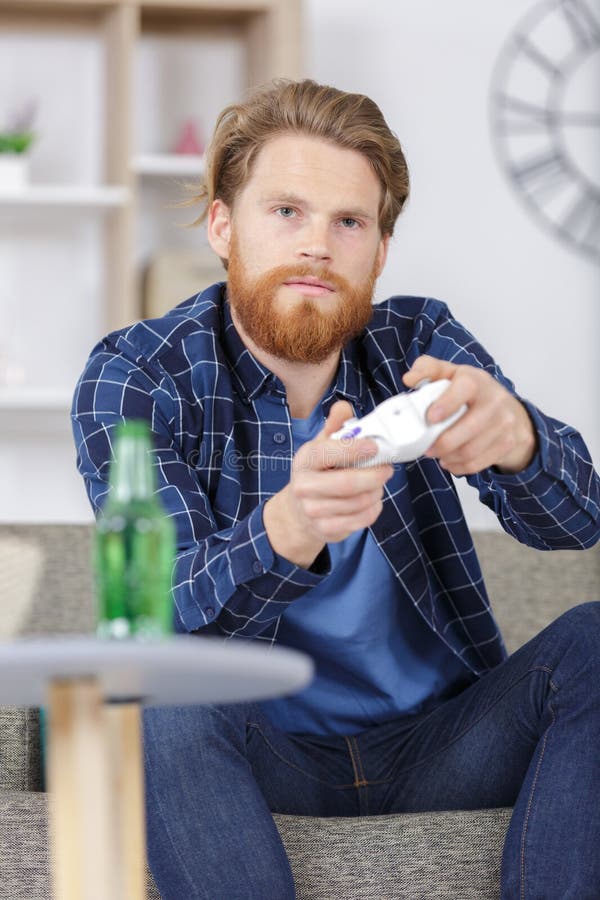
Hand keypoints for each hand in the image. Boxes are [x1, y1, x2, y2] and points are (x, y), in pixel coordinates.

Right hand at [263, 401, 393, 567]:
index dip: (355, 449)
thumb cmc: (317, 472)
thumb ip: (335, 426)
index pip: (329, 452)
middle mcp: (304, 486)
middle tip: (388, 469)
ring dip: (376, 492)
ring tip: (377, 484)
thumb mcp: (322, 446)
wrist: (299, 511)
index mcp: (305, 460)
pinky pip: (361, 519)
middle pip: (347, 483)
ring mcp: (313, 511)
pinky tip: (372, 500)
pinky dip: (374, 509)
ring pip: (359, 502)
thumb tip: (343, 408)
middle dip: (374, 475)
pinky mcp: (327, 530)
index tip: (375, 446)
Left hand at [403, 356, 537, 475]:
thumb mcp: (451, 374)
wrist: (508, 410)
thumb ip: (428, 369)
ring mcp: (504, 423)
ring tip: (438, 454)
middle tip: (427, 448)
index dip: (447, 403)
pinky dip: (459, 467)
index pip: (466, 388)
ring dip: (449, 457)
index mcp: (477, 380)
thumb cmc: (472, 392)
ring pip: (472, 450)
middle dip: (443, 442)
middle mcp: (494, 400)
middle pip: (470, 427)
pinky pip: (478, 463)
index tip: (431, 417)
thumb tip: (410, 378)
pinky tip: (450, 461)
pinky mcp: (506, 443)